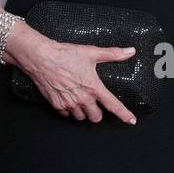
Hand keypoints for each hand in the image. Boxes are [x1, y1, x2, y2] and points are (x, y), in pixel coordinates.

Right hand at [7, 24, 137, 123]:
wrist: (42, 58)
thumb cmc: (65, 54)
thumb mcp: (91, 52)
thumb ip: (113, 54)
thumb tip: (130, 51)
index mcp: (94, 87)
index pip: (113, 105)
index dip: (124, 114)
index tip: (131, 121)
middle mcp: (82, 99)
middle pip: (96, 117)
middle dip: (97, 112)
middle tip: (94, 103)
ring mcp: (69, 104)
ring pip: (81, 118)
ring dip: (83, 112)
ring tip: (80, 99)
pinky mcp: (57, 105)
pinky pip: (67, 115)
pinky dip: (69, 110)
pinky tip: (68, 99)